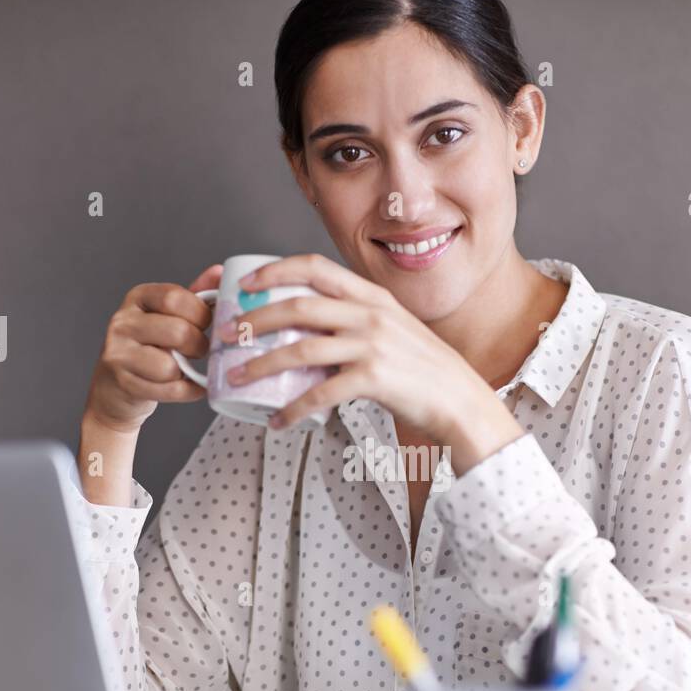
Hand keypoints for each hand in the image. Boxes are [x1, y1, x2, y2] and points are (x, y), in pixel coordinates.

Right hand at [83, 265, 220, 433]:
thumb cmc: (149, 348)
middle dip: (198, 346)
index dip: (200, 313)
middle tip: (198, 350)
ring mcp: (118, 352)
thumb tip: (220, 272)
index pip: (175, 297)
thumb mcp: (169, 316)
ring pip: (170, 366)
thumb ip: (195, 296)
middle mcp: (123, 321)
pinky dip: (187, 391)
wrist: (115, 388)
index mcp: (138, 298)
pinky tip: (188, 386)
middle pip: (178, 332)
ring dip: (187, 372)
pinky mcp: (122, 382)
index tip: (206, 323)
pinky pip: (168, 390)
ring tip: (184, 368)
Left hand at [224, 254, 523, 469]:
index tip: (246, 285)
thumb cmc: (425, 371)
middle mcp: (371, 315)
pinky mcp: (374, 380)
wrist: (462, 402)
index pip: (316, 268)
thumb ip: (359, 321)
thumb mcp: (395, 330)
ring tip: (238, 378)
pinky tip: (278, 421)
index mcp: (373, 297)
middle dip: (255, 319)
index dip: (276, 271)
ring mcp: (373, 346)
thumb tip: (313, 330)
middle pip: (299, 307)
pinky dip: (294, 410)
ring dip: (262, 365)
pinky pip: (320, 395)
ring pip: (301, 351)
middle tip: (228, 334)